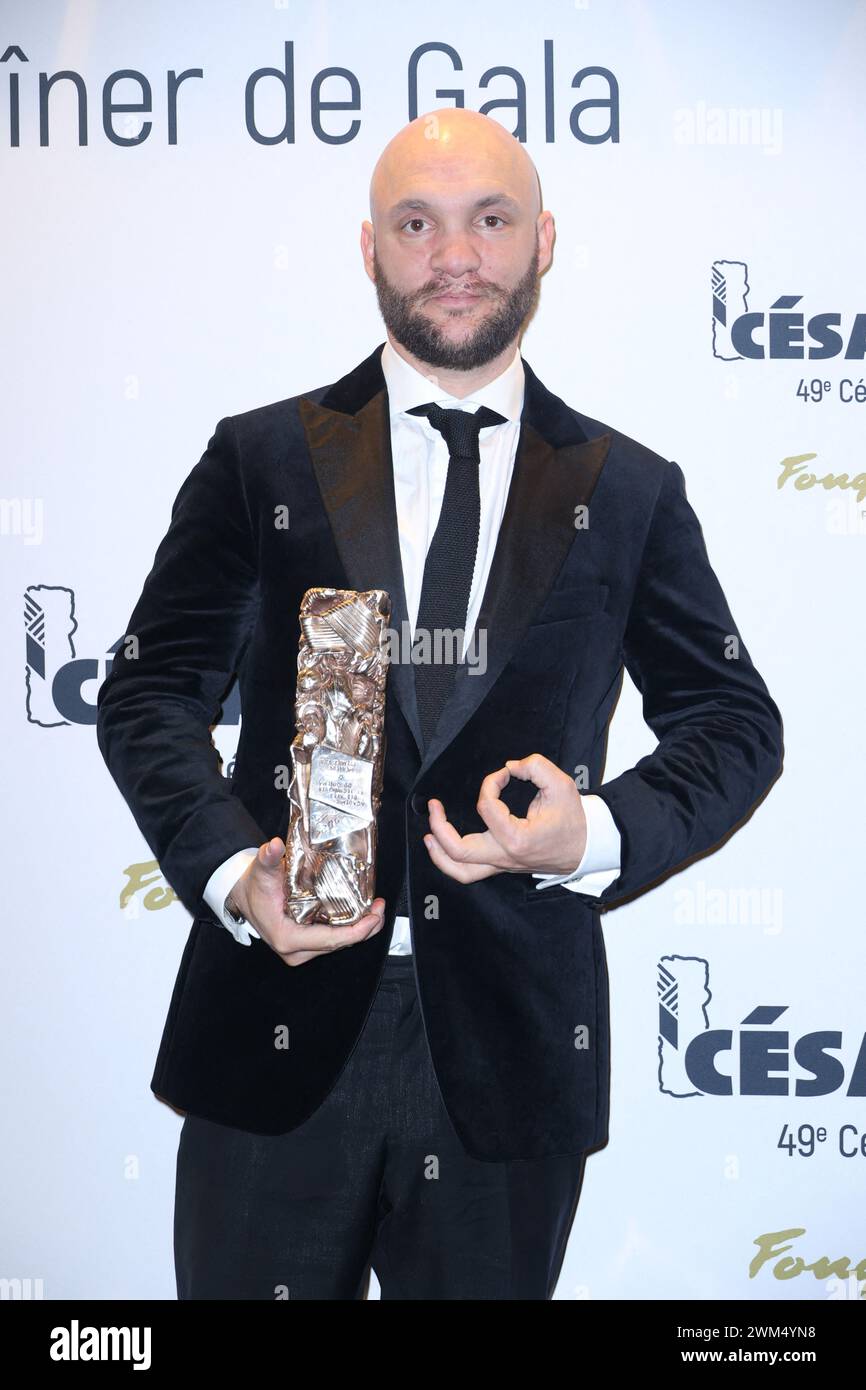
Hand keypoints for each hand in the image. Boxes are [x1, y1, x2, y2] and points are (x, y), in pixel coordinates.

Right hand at [228, 837, 385, 966]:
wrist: (244, 896)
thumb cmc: (254, 887)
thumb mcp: (261, 870)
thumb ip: (268, 857)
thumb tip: (274, 846)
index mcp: (286, 937)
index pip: (330, 940)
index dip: (357, 931)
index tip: (373, 917)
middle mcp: (294, 950)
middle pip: (338, 944)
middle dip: (364, 928)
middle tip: (380, 908)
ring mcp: (300, 950)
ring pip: (337, 944)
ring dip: (359, 929)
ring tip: (375, 909)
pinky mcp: (305, 945)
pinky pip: (332, 940)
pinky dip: (348, 928)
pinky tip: (360, 914)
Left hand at [423, 753, 586, 882]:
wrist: (586, 847)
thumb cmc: (574, 819)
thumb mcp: (561, 785)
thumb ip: (535, 767)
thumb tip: (510, 767)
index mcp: (518, 838)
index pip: (486, 807)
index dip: (490, 784)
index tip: (501, 775)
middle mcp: (506, 856)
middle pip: (460, 851)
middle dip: (440, 827)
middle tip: (434, 807)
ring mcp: (502, 865)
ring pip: (461, 871)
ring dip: (439, 855)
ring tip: (428, 836)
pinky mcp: (502, 866)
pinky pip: (470, 873)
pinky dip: (451, 863)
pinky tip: (441, 847)